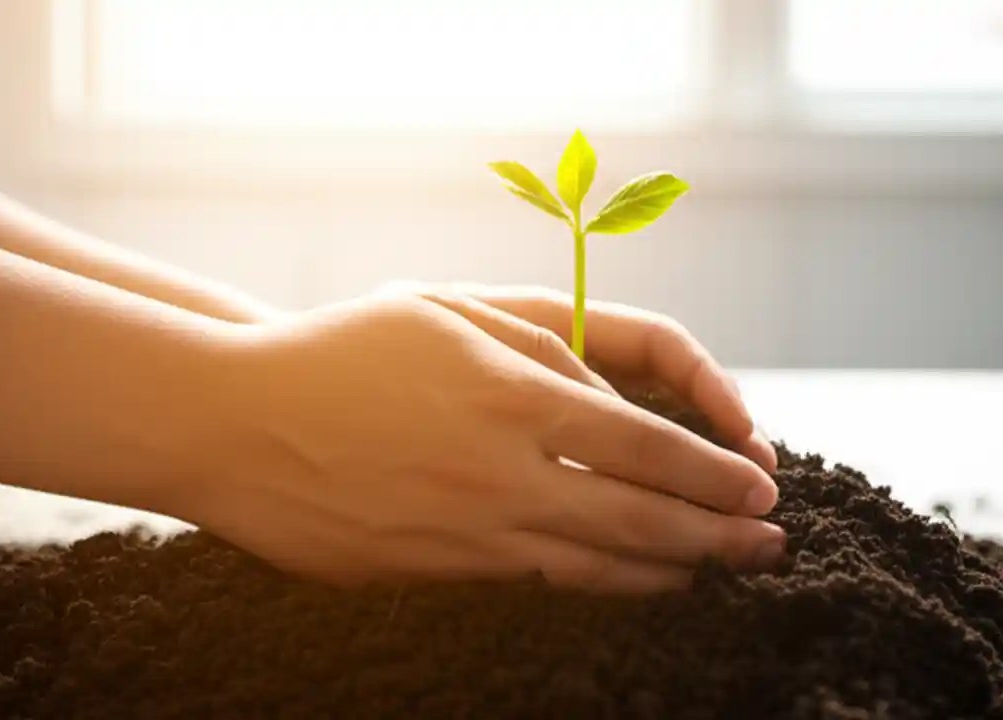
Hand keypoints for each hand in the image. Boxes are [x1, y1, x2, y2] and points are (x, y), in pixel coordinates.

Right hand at [186, 294, 783, 592]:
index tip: (760, 488)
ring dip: (668, 571)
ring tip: (714, 573)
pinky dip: (597, 585)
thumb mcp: (448, 312)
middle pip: (637, 518)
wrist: (232, 421)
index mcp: (510, 396)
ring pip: (594, 566)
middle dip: (716, 536)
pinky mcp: (433, 571)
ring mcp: (466, 532)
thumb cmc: (343, 349)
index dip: (712, 473)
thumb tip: (612, 398)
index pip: (644, 445)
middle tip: (770, 546)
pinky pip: (535, 582)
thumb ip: (541, 348)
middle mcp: (500, 472)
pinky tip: (628, 583)